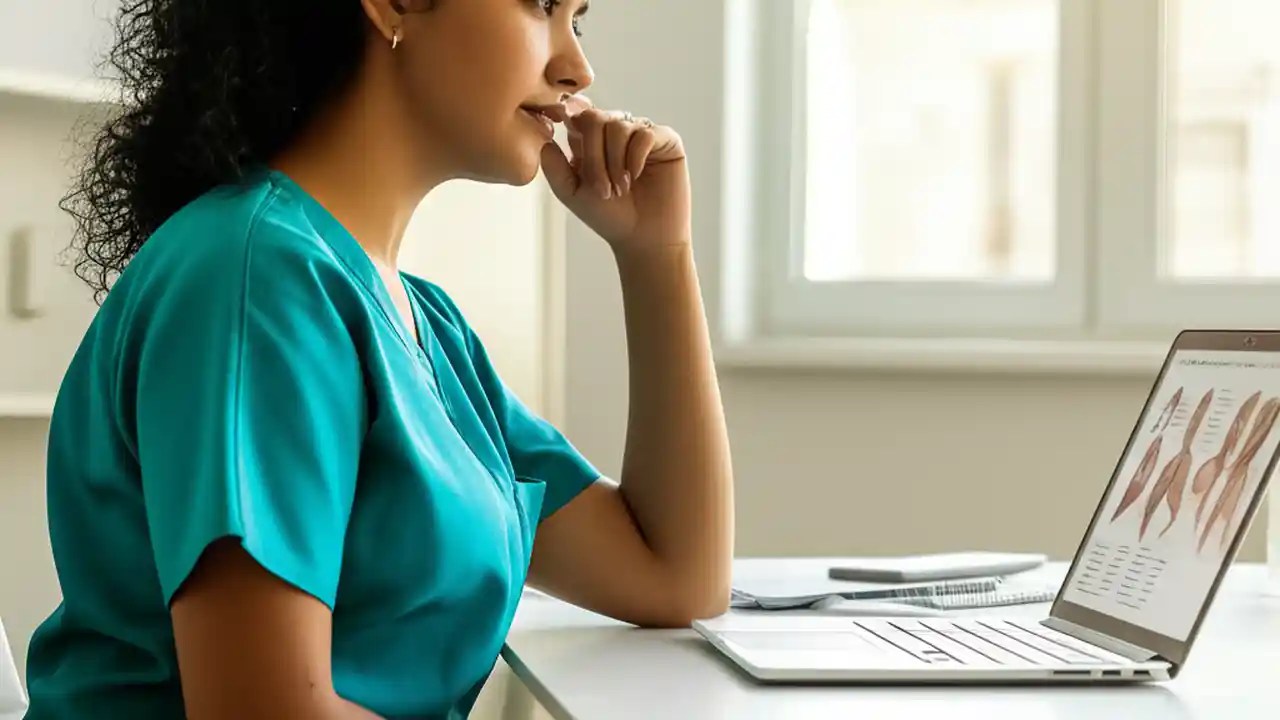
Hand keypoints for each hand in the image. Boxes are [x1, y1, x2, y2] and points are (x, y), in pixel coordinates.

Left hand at [540, 96, 690, 255]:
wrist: (644, 238)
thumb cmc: (609, 217)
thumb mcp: (572, 193)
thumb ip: (553, 167)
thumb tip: (543, 139)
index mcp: (591, 141)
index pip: (577, 114)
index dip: (570, 114)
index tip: (564, 125)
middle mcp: (616, 133)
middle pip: (594, 118)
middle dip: (593, 154)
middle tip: (602, 189)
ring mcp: (641, 134)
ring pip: (618, 125)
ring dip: (614, 161)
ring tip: (620, 188)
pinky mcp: (666, 140)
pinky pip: (644, 133)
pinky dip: (635, 156)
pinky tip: (635, 176)